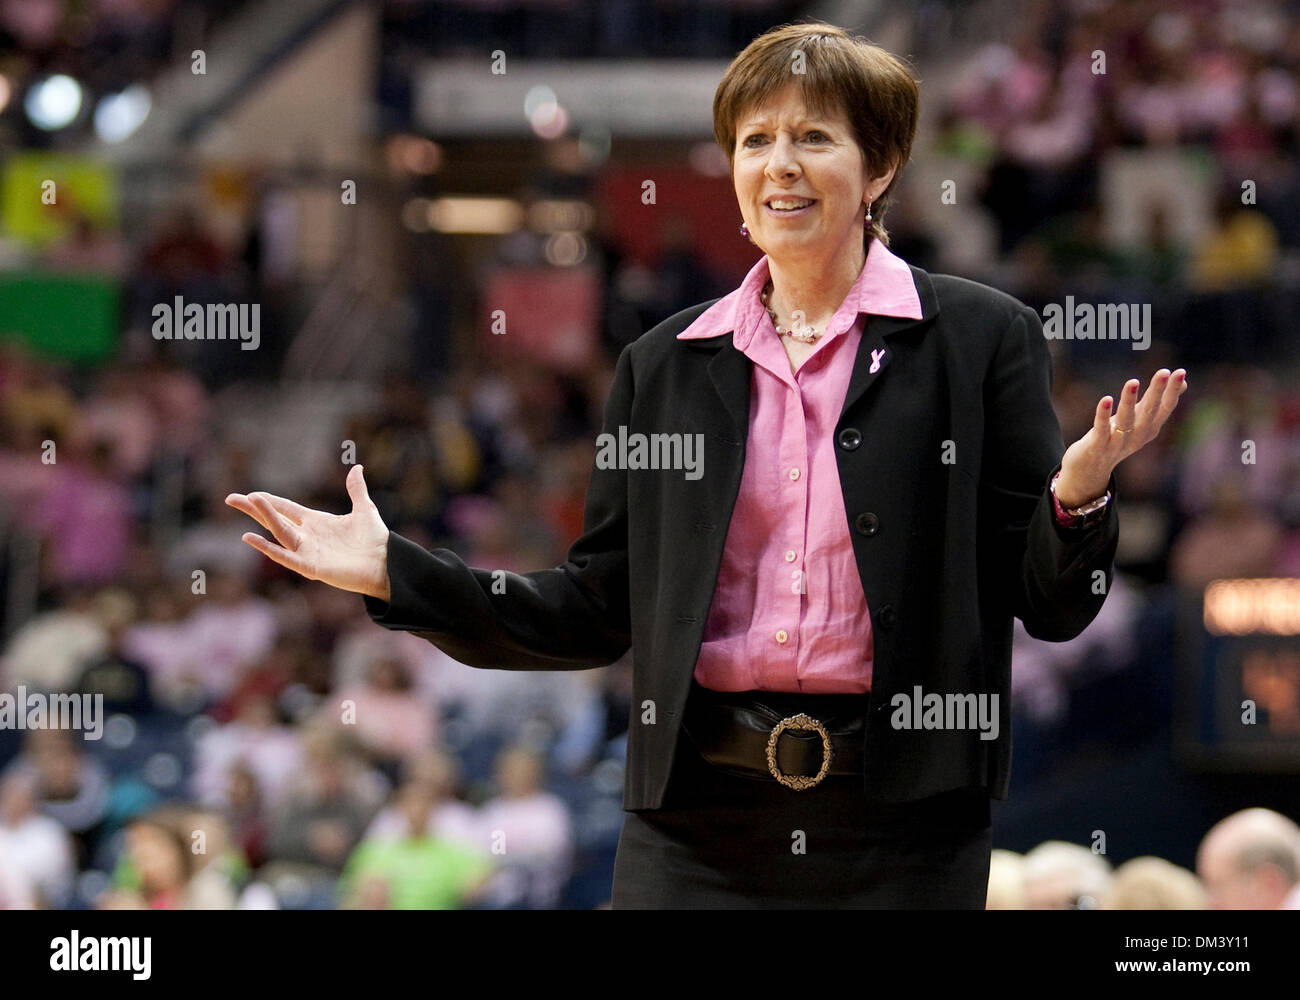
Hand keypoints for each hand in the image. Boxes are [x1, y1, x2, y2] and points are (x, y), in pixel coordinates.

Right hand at [225, 464, 390, 600]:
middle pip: (275, 519)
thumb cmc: (375, 540)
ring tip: (250, 502)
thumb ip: (356, 490)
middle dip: (254, 508)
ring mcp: (307, 551)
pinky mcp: (310, 567)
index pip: (286, 509)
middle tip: (230, 498)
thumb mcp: (365, 510)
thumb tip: (356, 468)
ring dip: (265, 517)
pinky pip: (285, 557)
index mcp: (316, 522)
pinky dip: (268, 548)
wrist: (386, 563)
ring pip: (279, 532)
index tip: (251, 494)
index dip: (269, 501)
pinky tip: (250, 538)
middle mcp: (307, 536)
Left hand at [1056, 368, 1187, 506]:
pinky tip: (1106, 399)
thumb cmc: (1117, 438)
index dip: (1173, 391)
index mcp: (1150, 428)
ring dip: (1129, 401)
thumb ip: (1158, 403)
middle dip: (1157, 392)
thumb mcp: (1140, 420)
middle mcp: (1137, 436)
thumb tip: (1184, 383)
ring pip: (1126, 420)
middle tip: (1164, 372)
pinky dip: (1104, 415)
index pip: (1165, 408)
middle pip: (1149, 412)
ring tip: (1133, 381)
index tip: (1180, 372)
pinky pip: (1102, 429)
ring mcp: (1118, 443)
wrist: (1090, 469)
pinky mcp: (1098, 446)